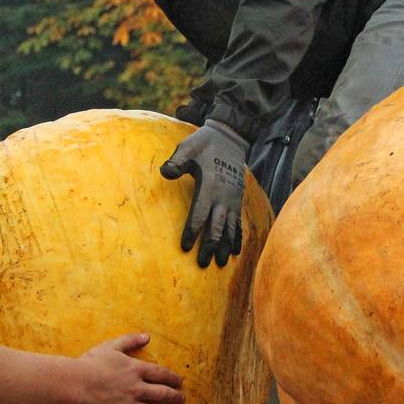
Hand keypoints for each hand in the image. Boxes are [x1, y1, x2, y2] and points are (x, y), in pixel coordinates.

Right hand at [73, 333, 184, 403]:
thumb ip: (130, 340)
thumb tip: (147, 336)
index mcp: (136, 370)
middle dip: (174, 397)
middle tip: (181, 399)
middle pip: (162, 394)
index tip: (180, 382)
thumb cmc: (92, 362)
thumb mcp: (112, 346)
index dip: (173, 378)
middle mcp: (137, 388)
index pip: (161, 374)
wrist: (77, 382)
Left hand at [160, 120, 247, 267]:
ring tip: (220, 264)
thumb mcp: (188, 147)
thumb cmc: (204, 144)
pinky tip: (235, 252)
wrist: (230, 138)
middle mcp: (223, 196)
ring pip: (229, 228)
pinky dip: (237, 238)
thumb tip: (165, 173)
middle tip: (203, 264)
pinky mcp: (238, 199)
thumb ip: (177, 161)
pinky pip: (238, 223)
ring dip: (224, 246)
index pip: (199, 214)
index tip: (185, 247)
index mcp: (210, 186)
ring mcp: (233, 199)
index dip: (192, 231)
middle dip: (209, 246)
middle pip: (216, 227)